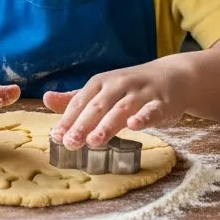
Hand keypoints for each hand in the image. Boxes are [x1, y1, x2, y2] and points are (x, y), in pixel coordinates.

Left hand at [43, 63, 188, 147]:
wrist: (173, 77)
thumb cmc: (131, 88)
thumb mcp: (102, 90)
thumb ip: (75, 99)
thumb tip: (46, 99)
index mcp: (101, 82)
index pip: (80, 102)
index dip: (68, 119)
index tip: (56, 137)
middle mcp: (119, 85)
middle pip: (98, 106)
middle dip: (83, 124)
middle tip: (70, 143)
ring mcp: (141, 93)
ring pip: (121, 109)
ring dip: (107, 125)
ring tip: (94, 141)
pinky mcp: (161, 103)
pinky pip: (152, 111)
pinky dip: (143, 117)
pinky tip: (134, 126)